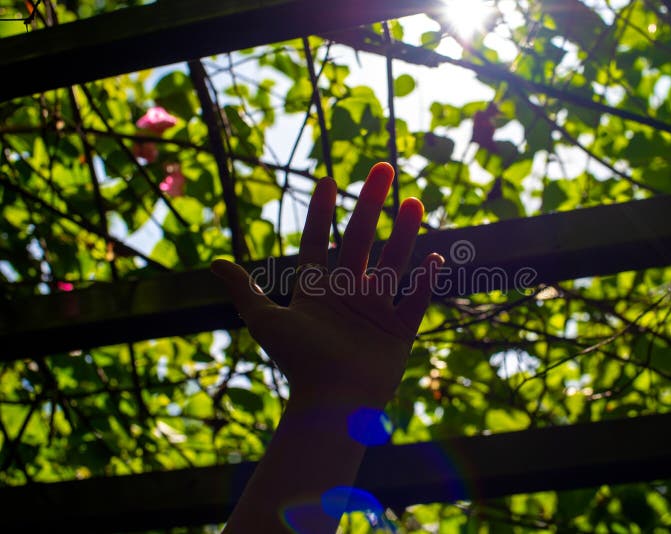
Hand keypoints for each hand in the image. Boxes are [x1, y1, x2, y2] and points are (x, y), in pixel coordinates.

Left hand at [212, 162, 442, 406]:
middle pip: (362, 239)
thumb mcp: (266, 319)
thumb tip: (215, 263)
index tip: (328, 181)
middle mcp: (347, 294)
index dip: (322, 212)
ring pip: (393, 262)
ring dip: (404, 232)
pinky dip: (426, 281)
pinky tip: (435, 258)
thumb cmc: (299, 360)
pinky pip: (416, 300)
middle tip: (384, 168)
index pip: (320, 241)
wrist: (332, 401)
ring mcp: (375, 310)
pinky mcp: (398, 330)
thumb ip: (246, 290)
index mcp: (317, 289)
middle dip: (372, 203)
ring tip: (413, 202)